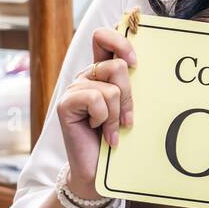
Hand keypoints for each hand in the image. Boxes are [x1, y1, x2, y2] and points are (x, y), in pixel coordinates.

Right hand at [55, 26, 136, 199]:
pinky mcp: (66, 104)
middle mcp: (87, 76)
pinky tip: (100, 132)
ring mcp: (75, 89)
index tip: (136, 62)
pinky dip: (104, 119)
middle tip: (128, 118)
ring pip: (111, 88)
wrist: (99, 170)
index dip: (120, 41)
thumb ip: (133, 85)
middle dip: (129, 95)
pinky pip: (97, 99)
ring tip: (112, 130)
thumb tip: (142, 63)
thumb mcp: (130, 107)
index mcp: (102, 71)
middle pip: (117, 65)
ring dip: (117, 114)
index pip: (103, 37)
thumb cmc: (118, 137)